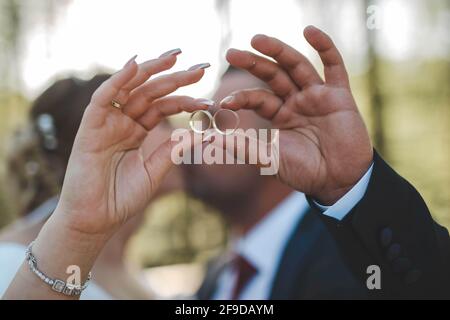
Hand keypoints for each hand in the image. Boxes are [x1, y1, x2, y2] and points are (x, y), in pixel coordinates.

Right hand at [56, 52, 209, 234]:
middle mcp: (123, 122)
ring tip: (175, 57)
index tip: (211, 100)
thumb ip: (174, 151)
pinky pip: (103, 98)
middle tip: (203, 67)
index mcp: (138, 131)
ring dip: (151, 71)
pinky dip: (117, 81)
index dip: (186, 99)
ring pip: (129, 88)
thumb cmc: (121, 198)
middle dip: (176, 78)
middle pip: (151, 92)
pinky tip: (135, 65)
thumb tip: (204, 133)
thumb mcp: (154, 171)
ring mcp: (107, 122)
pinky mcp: (90, 127)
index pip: (164, 107)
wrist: (95, 220)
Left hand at [220, 26, 372, 204]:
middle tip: (231, 52)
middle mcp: (296, 101)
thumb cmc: (304, 172)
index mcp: (279, 114)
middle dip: (253, 63)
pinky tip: (309, 31)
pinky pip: (334, 66)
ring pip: (297, 66)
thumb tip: (208, 139)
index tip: (223, 103)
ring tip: (257, 39)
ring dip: (278, 50)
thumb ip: (243, 147)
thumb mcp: (269, 159)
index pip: (257, 98)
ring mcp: (317, 96)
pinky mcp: (339, 95)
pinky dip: (325, 47)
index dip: (241, 97)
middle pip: (273, 75)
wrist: (338, 181)